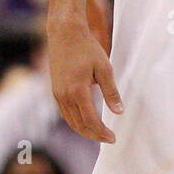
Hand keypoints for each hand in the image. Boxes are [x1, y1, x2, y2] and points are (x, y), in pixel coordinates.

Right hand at [49, 16, 122, 143]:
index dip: (102, 132)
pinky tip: (85, 120)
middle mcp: (64, 96)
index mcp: (77, 92)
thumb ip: (111, 92)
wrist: (65, 34)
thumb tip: (119, 112)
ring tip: (98, 133)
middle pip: (78, 125)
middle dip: (94, 135)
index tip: (113, 138)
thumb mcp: (104, 68)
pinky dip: (75, 120)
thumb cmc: (87, 48)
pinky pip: (65, 112)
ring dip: (84, 129)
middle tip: (108, 139)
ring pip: (70, 121)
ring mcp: (57, 94)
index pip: (90, 121)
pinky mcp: (55, 90)